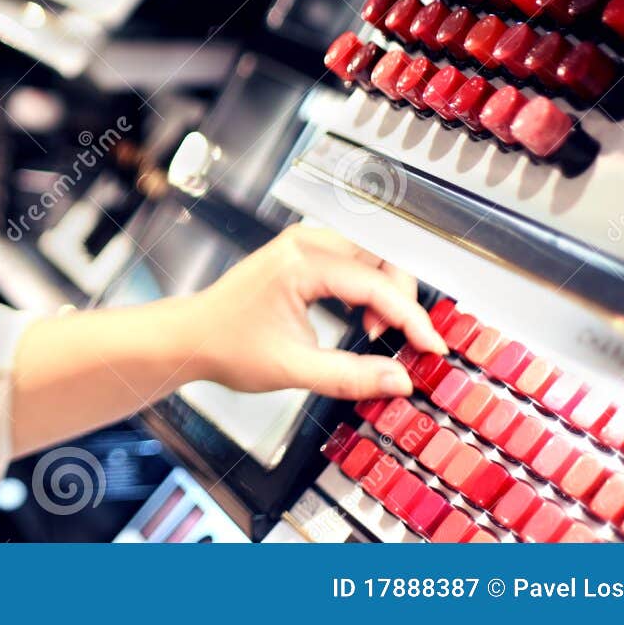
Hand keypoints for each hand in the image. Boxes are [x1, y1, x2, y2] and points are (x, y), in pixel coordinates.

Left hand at [171, 224, 446, 399]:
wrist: (191, 336)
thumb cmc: (229, 347)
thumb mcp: (293, 370)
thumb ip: (351, 377)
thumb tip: (401, 382)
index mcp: (300, 263)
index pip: (375, 284)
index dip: (411, 318)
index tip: (432, 349)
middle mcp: (304, 242)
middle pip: (381, 257)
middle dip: (400, 298)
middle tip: (395, 340)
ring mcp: (302, 243)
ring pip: (370, 256)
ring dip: (384, 291)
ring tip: (371, 332)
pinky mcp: (301, 252)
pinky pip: (353, 261)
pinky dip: (367, 287)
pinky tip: (360, 317)